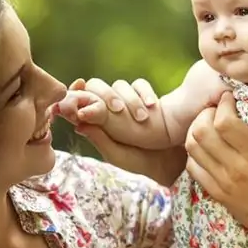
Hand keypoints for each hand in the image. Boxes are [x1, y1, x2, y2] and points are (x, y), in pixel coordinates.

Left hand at [63, 78, 185, 184]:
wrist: (169, 160)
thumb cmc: (139, 163)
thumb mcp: (116, 155)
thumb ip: (99, 139)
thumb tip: (78, 122)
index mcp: (96, 124)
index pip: (80, 101)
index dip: (77, 92)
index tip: (81, 86)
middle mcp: (108, 110)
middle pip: (99, 87)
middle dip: (107, 96)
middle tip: (118, 110)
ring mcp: (126, 102)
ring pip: (120, 86)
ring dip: (130, 100)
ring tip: (142, 118)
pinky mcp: (144, 98)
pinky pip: (140, 85)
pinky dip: (145, 93)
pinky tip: (152, 106)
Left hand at [184, 92, 247, 239]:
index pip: (224, 121)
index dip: (222, 103)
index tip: (231, 97)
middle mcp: (238, 167)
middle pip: (202, 130)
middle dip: (205, 112)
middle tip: (216, 108)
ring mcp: (225, 181)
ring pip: (193, 146)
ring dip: (197, 129)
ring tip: (210, 124)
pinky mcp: (217, 192)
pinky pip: (194, 166)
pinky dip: (196, 152)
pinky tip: (210, 147)